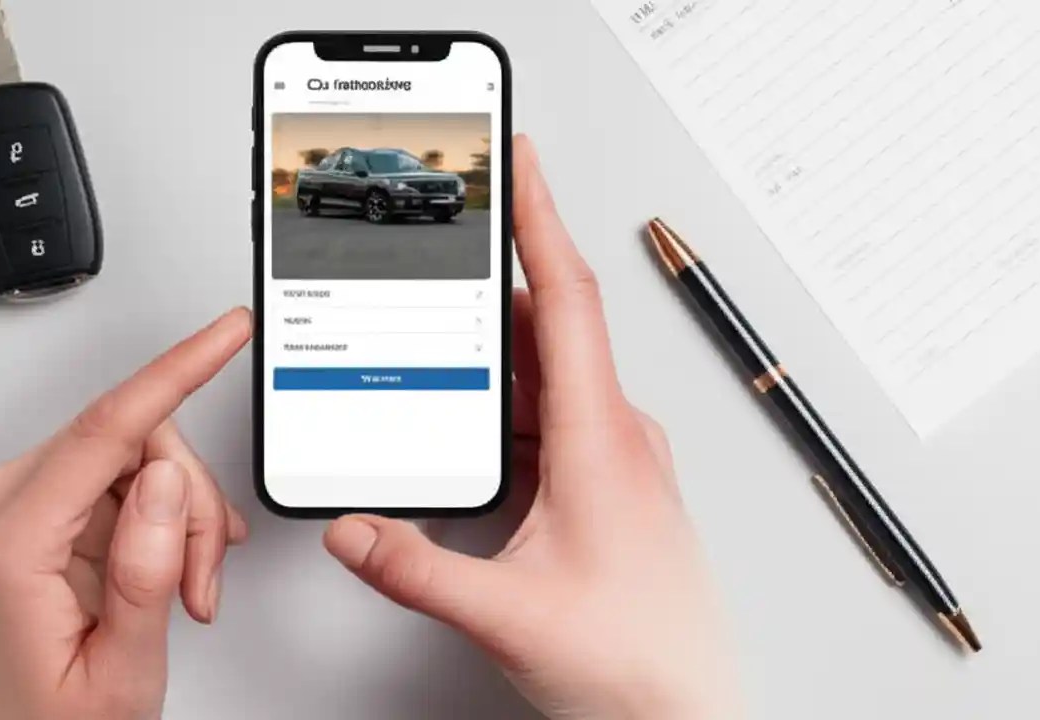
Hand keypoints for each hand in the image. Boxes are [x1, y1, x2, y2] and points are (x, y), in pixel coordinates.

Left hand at [0, 309, 251, 719]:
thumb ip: (146, 571)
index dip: (178, 369)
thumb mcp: (120, 669)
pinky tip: (176, 572)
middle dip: (194, 505)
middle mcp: (12, 503)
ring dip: (187, 522)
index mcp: (15, 539)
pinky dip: (171, 525)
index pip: (109, 426)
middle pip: (139, 443)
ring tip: (190, 590)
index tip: (225, 332)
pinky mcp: (51, 510)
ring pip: (146, 461)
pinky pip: (134, 483)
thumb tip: (169, 478)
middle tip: (206, 577)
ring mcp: (29, 503)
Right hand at [323, 138, 742, 719]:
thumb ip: (415, 568)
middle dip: (495, 281)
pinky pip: (557, 418)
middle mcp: (616, 436)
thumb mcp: (505, 612)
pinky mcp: (607, 485)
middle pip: (551, 328)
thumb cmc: (634, 659)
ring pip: (552, 376)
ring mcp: (616, 460)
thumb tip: (354, 531)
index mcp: (601, 439)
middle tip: (450, 241)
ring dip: (500, 352)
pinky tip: (478, 422)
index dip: (540, 221)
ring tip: (442, 333)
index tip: (520, 163)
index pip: (566, 300)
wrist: (686, 710)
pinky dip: (513, 404)